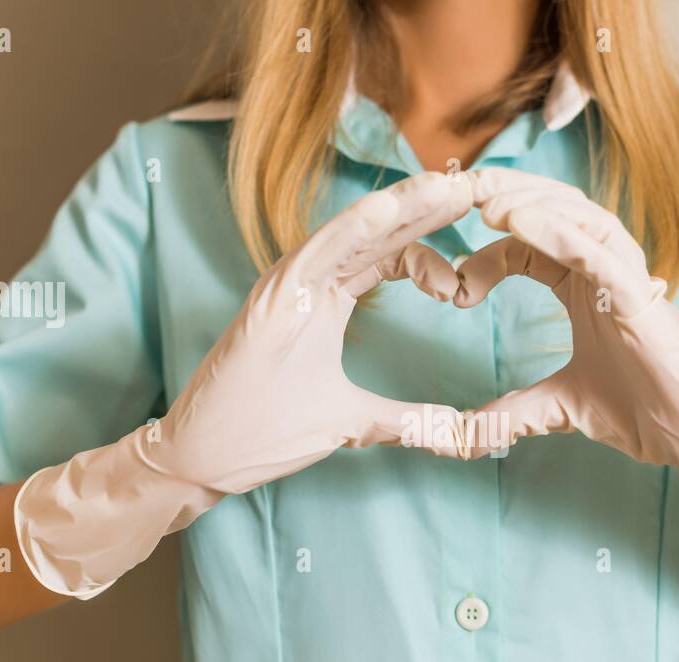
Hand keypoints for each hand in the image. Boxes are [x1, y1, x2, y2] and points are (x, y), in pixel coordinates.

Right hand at [142, 171, 473, 493]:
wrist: (206, 457)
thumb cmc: (268, 431)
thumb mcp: (355, 421)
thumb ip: (407, 420)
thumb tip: (455, 432)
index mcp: (326, 298)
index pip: (388, 255)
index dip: (430, 246)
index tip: (467, 275)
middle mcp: (308, 281)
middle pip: (377, 232)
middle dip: (426, 208)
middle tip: (471, 187)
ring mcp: (286, 285)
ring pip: (352, 231)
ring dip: (400, 205)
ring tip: (444, 186)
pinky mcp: (268, 298)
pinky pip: (315, 253)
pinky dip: (352, 228)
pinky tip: (387, 206)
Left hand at [454, 168, 678, 580]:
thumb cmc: (644, 411)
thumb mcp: (559, 407)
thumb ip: (514, 411)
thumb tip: (468, 433)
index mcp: (586, 288)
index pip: (531, 247)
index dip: (490, 252)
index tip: (454, 283)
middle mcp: (605, 272)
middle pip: (552, 212)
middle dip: (505, 194)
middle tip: (456, 189)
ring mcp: (626, 281)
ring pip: (577, 218)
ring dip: (529, 202)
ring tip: (484, 198)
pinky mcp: (640, 300)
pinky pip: (597, 253)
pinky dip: (558, 232)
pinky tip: (519, 220)